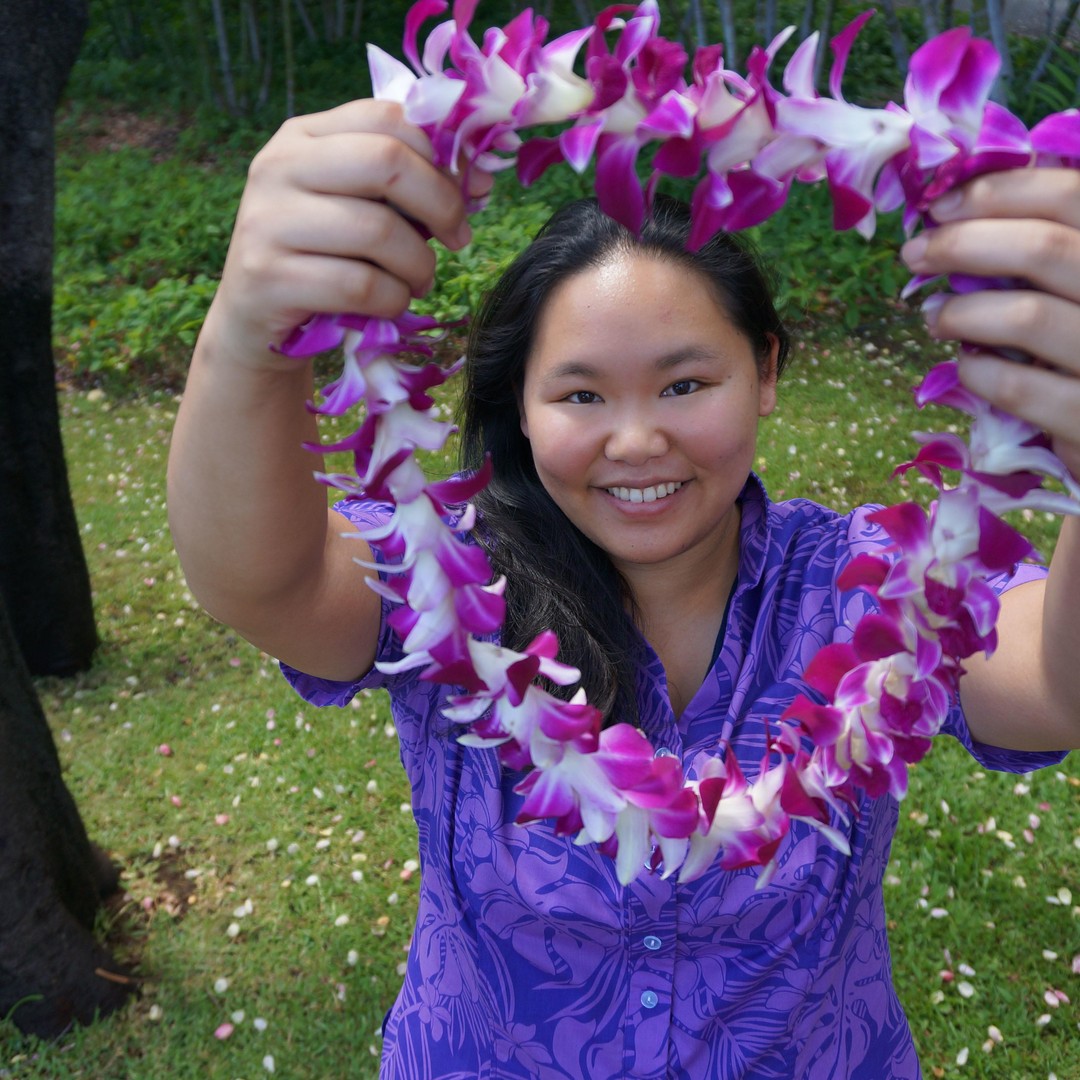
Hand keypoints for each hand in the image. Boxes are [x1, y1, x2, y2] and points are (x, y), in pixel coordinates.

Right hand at [205, 99, 485, 367]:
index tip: (469, 194)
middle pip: (387, 162)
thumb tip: (479, 180)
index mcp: (302, 136)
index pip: (386, 117)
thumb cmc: (321, 258)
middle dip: (441, 204)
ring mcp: (268, 221)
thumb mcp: (354, 207)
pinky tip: (391, 303)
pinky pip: (360, 285)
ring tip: (419, 280)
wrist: (254, 320)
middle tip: (457, 238)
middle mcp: (278, 167)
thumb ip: (404, 184)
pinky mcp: (269, 276)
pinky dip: (393, 300)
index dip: (441, 156)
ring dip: (419, 265)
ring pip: (378, 231)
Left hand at [900, 168, 1079, 479]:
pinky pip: (1018, 386)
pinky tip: (967, 366)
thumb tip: (958, 210)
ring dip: (963, 311)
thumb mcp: (1075, 287)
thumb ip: (1044, 251)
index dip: (999, 193)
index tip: (940, 207)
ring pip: (1029, 316)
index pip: (1071, 195)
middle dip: (963, 244)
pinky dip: (977, 371)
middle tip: (915, 254)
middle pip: (1044, 249)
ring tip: (935, 316)